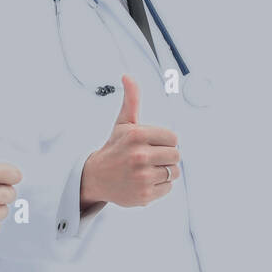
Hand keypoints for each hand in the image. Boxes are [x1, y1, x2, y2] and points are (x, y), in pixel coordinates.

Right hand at [79, 75, 180, 208]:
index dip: (164, 141)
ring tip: (148, 170)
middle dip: (166, 156)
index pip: (173, 138)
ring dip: (164, 172)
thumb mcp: (123, 123)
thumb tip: (128, 76)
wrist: (95, 177)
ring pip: (173, 172)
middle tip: (150, 158)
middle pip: (176, 155)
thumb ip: (131, 100)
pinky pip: (168, 188)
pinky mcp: (144, 195)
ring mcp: (142, 177)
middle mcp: (140, 156)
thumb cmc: (114, 148)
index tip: (151, 144)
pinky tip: (145, 182)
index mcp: (137, 135)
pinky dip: (159, 187)